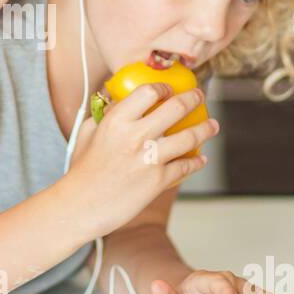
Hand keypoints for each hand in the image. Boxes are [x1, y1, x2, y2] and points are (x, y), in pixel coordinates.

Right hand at [63, 83, 219, 237]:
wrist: (80, 206)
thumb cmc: (82, 170)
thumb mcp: (87, 133)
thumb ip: (105, 114)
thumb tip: (120, 100)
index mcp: (116, 120)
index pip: (149, 91)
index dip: (163, 88)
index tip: (169, 90)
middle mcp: (135, 136)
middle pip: (176, 108)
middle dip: (194, 99)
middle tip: (199, 97)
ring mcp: (149, 159)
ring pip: (189, 137)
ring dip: (206, 129)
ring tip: (213, 125)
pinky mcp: (158, 181)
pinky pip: (185, 166)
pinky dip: (196, 162)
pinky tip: (200, 159)